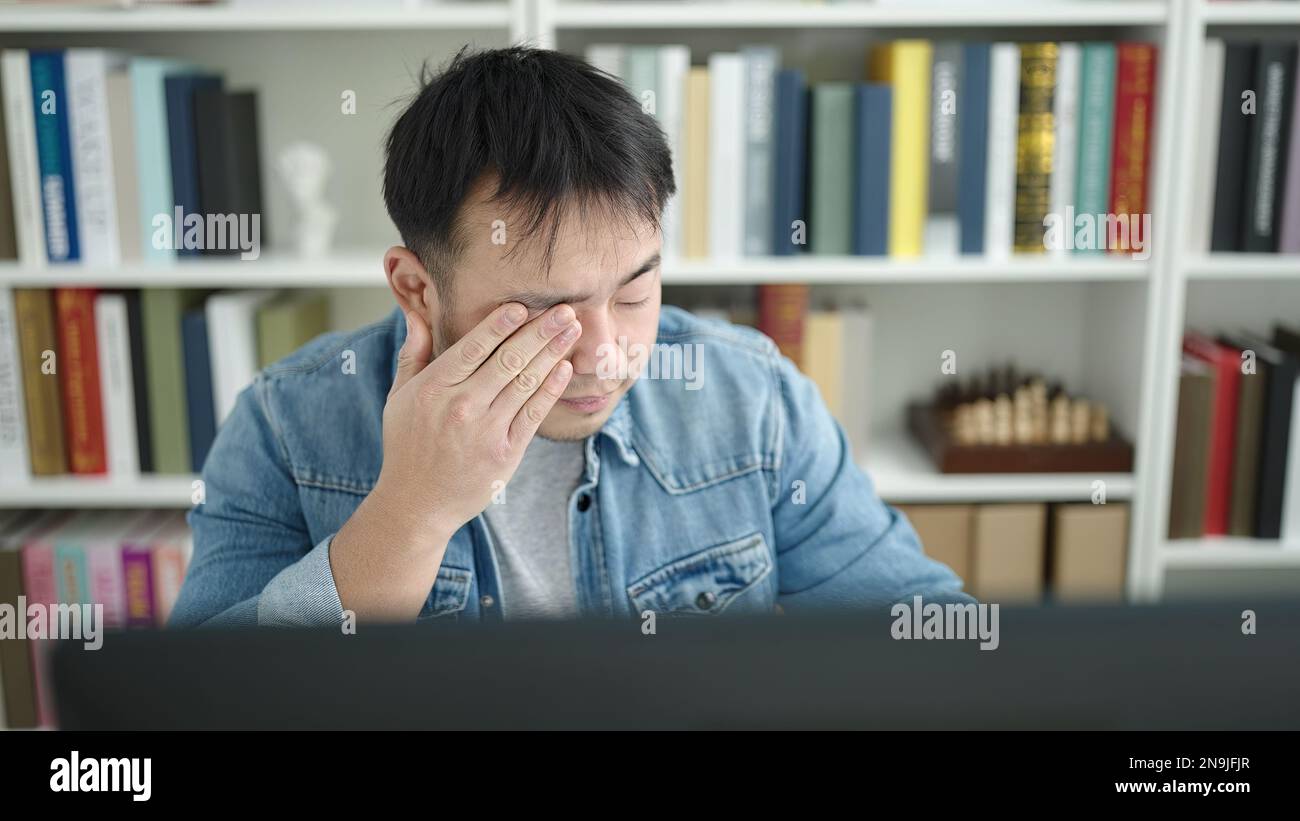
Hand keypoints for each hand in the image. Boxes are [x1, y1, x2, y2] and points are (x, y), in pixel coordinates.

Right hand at [374, 302, 581, 539]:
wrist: (417, 504)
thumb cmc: (407, 445)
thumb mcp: (399, 397)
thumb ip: (413, 354)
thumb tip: (415, 314)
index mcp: (434, 388)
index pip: (472, 348)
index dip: (500, 325)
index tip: (523, 305)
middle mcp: (461, 407)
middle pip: (507, 360)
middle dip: (539, 332)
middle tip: (564, 310)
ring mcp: (486, 431)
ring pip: (525, 382)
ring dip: (552, 353)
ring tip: (572, 331)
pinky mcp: (506, 452)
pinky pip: (533, 413)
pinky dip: (550, 389)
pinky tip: (564, 368)